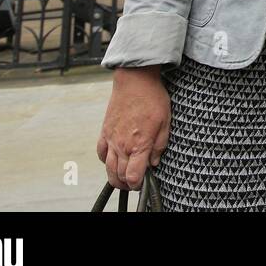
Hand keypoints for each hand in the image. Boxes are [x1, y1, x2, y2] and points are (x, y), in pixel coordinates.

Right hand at [97, 66, 170, 189]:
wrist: (135, 80)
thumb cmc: (152, 99)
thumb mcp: (165, 122)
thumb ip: (159, 145)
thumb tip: (154, 162)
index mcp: (139, 144)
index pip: (133, 176)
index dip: (138, 184)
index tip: (143, 182)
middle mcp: (122, 145)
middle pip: (119, 176)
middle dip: (128, 183)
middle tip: (136, 181)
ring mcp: (111, 139)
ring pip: (108, 168)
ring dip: (116, 177)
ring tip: (125, 176)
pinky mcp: (104, 132)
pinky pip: (101, 153)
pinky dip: (106, 161)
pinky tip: (113, 160)